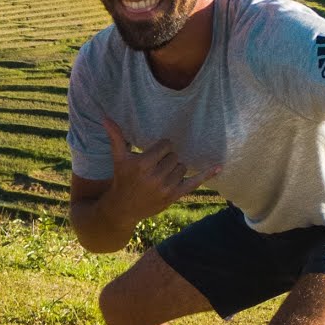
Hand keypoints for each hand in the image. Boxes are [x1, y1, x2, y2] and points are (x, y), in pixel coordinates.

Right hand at [104, 118, 219, 224]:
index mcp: (142, 164)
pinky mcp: (174, 196)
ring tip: (162, 175)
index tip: (153, 154)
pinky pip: (194, 183)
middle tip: (156, 167)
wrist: (123, 208)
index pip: (166, 146)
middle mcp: (155, 176)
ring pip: (182, 167)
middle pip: (175, 156)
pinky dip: (206, 175)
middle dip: (167, 159)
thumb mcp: (118, 158)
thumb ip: (115, 136)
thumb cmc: (121, 178)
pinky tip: (219, 167)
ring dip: (175, 168)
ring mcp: (166, 187)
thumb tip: (105, 117)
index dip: (161, 148)